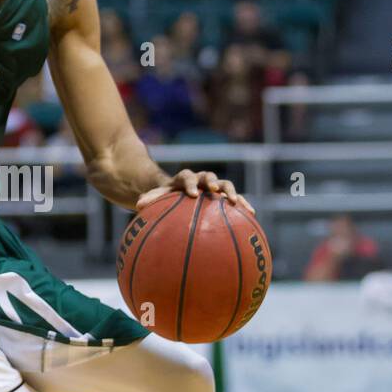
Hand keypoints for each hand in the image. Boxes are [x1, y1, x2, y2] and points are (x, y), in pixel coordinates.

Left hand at [136, 169, 254, 213]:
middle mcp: (201, 180)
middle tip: (214, 191)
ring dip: (232, 192)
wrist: (181, 191)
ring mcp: (214, 187)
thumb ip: (152, 198)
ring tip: (239, 203)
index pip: (187, 177)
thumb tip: (138, 205)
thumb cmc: (169, 196)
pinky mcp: (224, 196)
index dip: (190, 183)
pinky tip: (252, 214)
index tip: (192, 194)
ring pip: (225, 185)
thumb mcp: (159, 197)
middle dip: (212, 183)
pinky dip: (244, 204)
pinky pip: (236, 198)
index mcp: (185, 178)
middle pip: (209, 176)